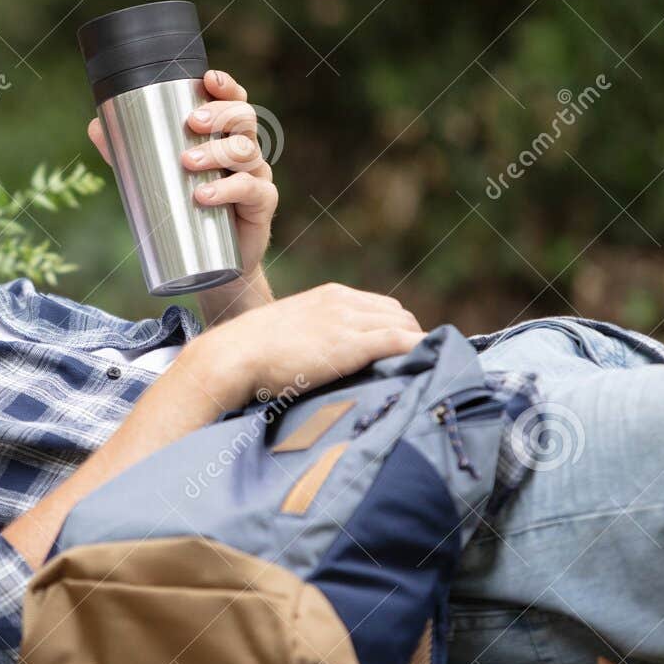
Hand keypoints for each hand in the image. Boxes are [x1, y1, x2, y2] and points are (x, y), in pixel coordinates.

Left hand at [86, 69, 277, 274]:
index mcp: (223, 136)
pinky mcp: (262, 205)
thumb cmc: (185, 209)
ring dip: (218, 152)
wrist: (210, 263)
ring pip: (246, 151)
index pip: (232, 101)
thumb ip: (127, 152)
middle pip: (244, 118)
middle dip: (220, 114)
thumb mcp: (155, 177)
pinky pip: (252, 190)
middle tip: (193, 123)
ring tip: (188, 162)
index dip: (226, 87)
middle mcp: (244, 151)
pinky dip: (229, 190)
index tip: (209, 80)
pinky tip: (205, 195)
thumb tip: (95, 126)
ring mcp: (256, 176)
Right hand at [178, 283, 423, 407]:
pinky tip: (429, 362)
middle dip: (409, 335)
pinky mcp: (350, 344)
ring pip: (403, 325)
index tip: (399, 347)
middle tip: (413, 362)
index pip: (378, 305)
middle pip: (397, 312)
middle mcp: (342, 301)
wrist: (234, 355)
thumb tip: (319, 356)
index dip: (394, 326)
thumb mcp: (288, 331)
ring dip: (417, 345)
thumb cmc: (250, 352)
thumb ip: (312, 335)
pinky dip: (419, 349)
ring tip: (424, 368)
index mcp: (328, 295)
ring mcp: (347, 320)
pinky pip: (400, 341)